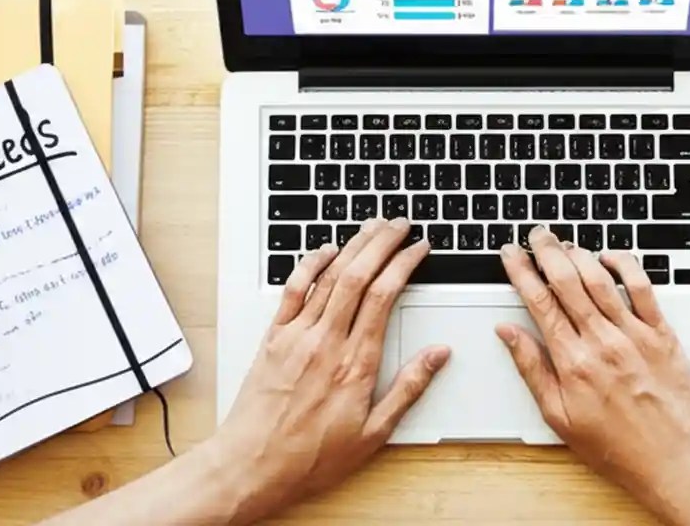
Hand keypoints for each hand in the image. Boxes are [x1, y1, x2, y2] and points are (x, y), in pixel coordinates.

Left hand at [208, 217, 448, 523]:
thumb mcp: (374, 434)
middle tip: (400, 224)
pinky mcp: (273, 338)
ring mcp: (296, 336)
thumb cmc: (310, 457)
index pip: (385, 295)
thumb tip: (438, 355)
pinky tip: (325, 251)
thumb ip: (409, 388)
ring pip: (329, 276)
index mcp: (356, 364)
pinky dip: (310, 265)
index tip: (419, 248)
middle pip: (358, 275)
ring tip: (372, 227)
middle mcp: (326, 342)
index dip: (404, 263)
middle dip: (382, 242)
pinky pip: (292, 290)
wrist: (252, 466)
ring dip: (353, 245)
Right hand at [496, 227, 689, 525]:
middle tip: (535, 235)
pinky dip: (625, 265)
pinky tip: (610, 257)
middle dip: (546, 251)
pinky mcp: (663, 334)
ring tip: (563, 242)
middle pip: (567, 281)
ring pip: (600, 278)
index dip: (521, 272)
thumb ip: (531, 370)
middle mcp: (602, 342)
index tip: (510, 255)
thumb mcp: (559, 417)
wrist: (675, 461)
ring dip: (578, 254)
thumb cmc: (618, 447)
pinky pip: (642, 288)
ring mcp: (635, 335)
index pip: (539, 302)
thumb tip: (508, 334)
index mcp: (573, 362)